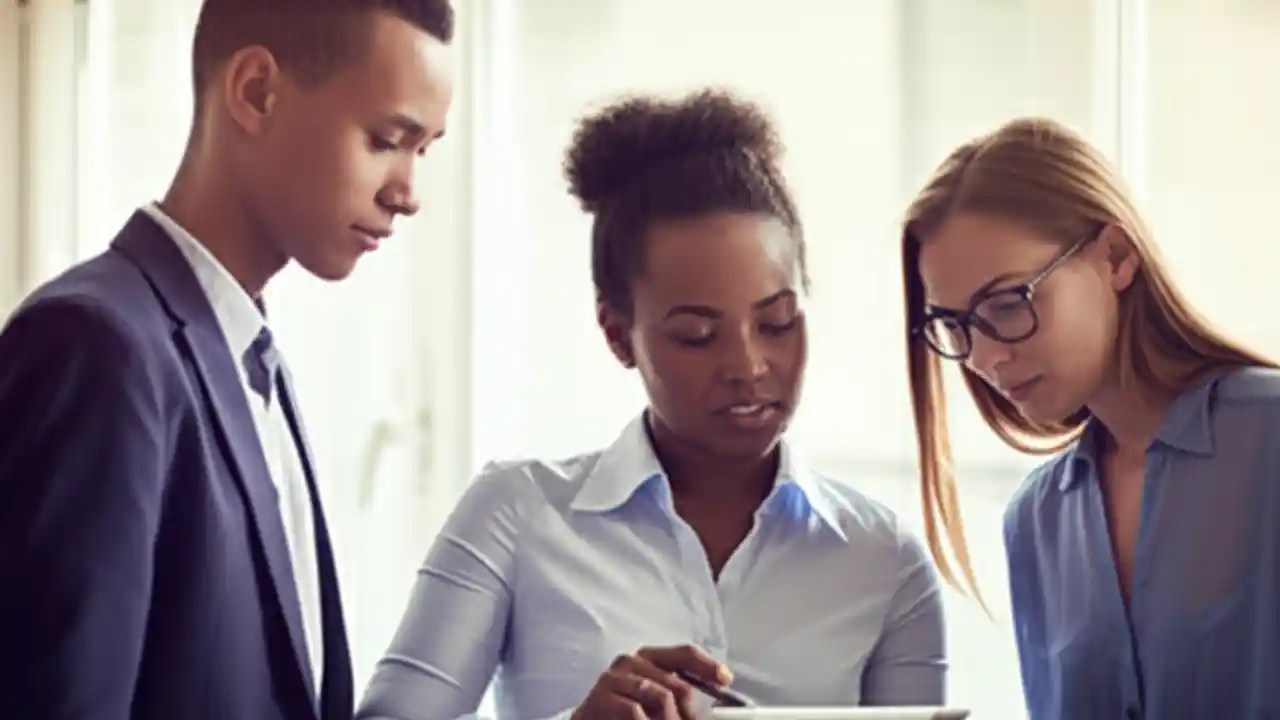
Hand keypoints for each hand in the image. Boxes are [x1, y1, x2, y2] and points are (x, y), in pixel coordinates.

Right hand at [570, 644, 732, 719]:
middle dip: (690, 714)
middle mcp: (631, 661)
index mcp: (648, 658)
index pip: (684, 653)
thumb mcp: (653, 700)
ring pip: (662, 698)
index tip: (726, 679)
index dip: (708, 665)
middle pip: (678, 685)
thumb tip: (714, 700)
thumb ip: (676, 694)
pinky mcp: (602, 698)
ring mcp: (614, 678)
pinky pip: (636, 712)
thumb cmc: (623, 713)